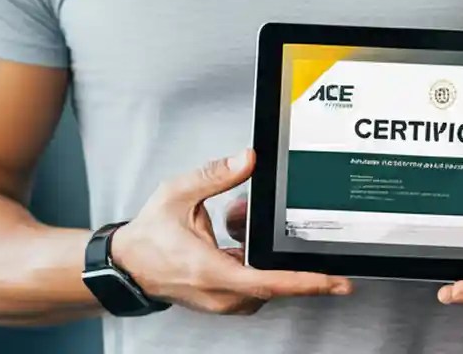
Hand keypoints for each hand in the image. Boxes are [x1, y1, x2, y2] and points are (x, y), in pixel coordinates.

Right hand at [111, 148, 353, 314]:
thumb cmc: (148, 236)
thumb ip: (216, 175)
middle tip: (248, 222)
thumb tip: (246, 160)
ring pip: (264, 283)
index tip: (335, 281)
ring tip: (231, 228)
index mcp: (210, 271)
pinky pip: (253, 286)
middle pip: (273, 281)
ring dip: (259, 255)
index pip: (269, 282)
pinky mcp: (222, 302)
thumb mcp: (178, 194)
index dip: (306, 282)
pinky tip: (231, 241)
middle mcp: (220, 294)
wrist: (127, 264)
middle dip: (273, 248)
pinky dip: (251, 263)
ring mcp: (222, 302)